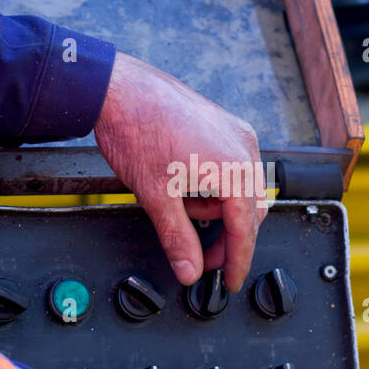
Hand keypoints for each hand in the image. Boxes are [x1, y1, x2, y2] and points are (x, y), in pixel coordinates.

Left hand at [94, 51, 266, 291]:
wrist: (119, 88)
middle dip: (226, 236)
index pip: (245, 229)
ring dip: (215, 209)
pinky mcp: (225, 126)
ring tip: (179, 205)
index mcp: (233, 167)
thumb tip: (189, 269)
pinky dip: (214, 186)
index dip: (237, 260)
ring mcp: (236, 133)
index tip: (229, 280)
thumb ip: (178, 238)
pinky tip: (185, 185)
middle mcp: (243, 147)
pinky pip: (232, 167)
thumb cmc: (137, 129)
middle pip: (249, 211)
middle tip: (201, 257)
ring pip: (240, 190)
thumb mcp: (156, 196)